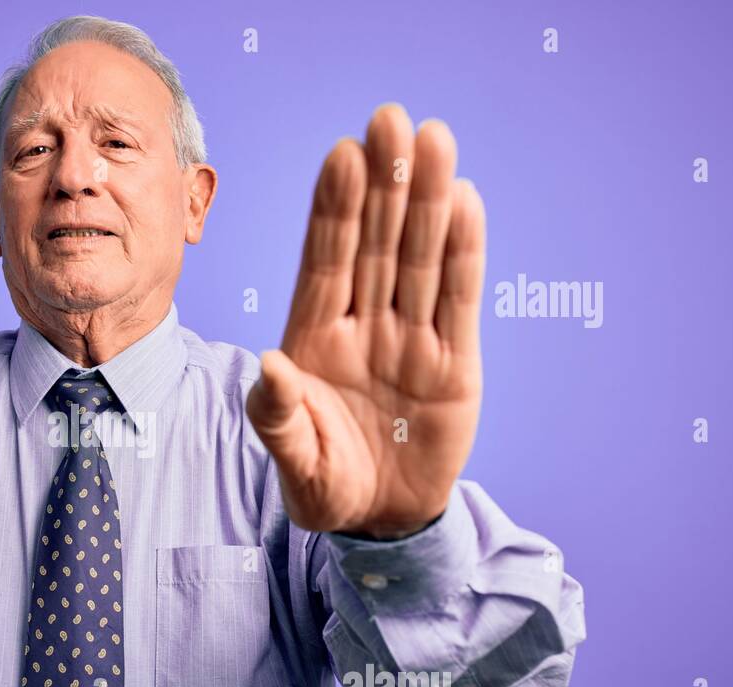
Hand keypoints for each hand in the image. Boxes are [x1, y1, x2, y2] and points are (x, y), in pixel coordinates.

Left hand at [246, 104, 484, 537]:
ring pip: (419, 260)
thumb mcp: (291, 458)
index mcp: (313, 338)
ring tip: (435, 140)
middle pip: (375, 244)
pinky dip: (464, 256)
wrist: (377, 522)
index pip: (324, 262)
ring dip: (427, 202)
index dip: (332, 210)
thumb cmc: (323, 484)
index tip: (341, 154)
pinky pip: (459, 302)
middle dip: (382, 184)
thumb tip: (267, 363)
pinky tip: (465, 203)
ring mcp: (411, 341)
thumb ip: (276, 415)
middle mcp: (362, 326)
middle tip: (390, 118)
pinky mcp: (455, 365)